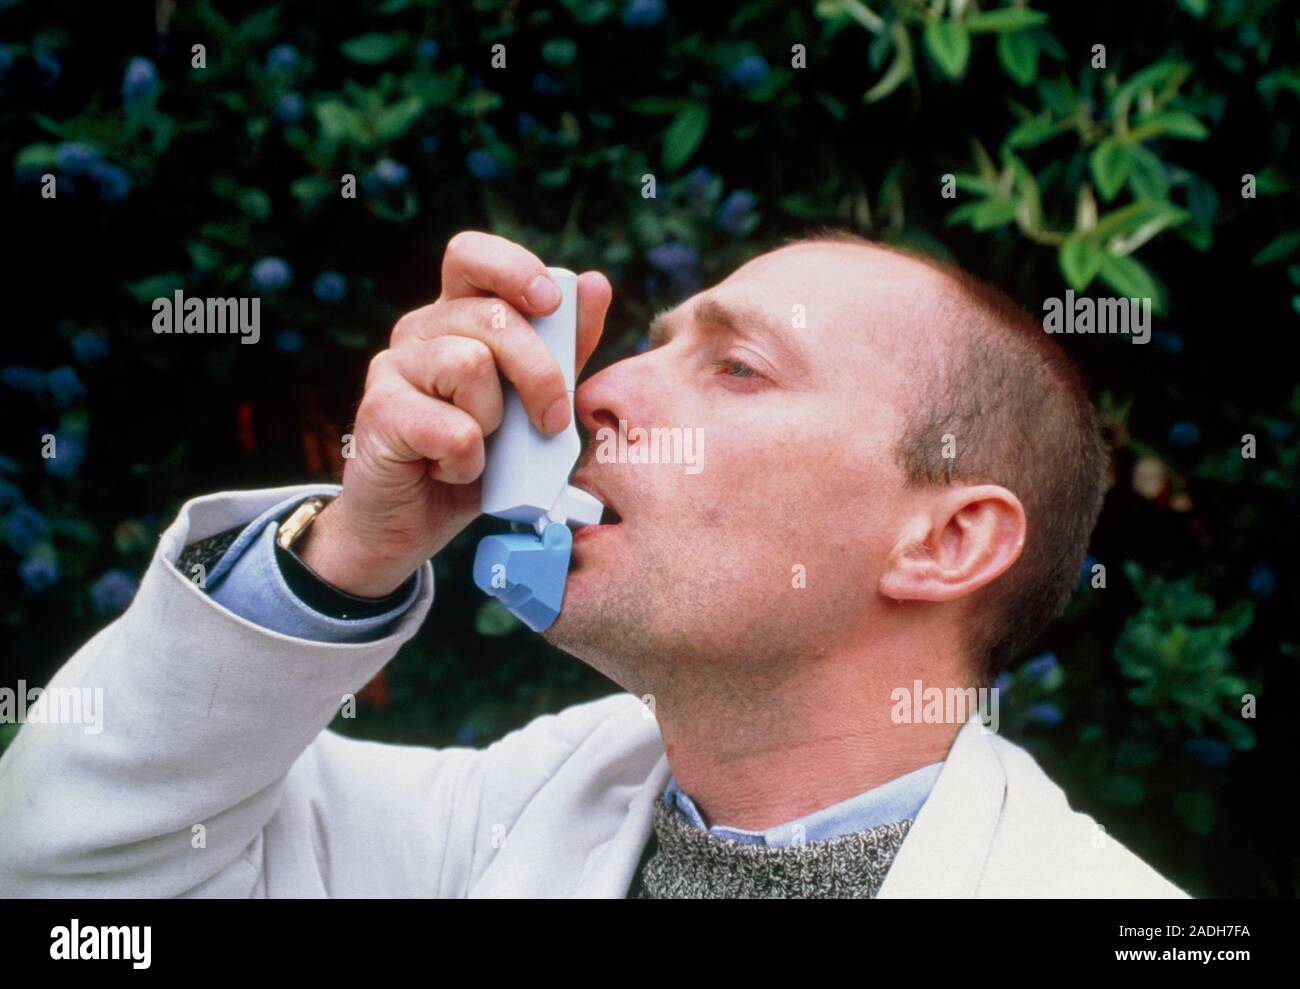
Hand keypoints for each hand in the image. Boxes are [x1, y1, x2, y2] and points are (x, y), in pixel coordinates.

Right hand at [298, 231, 611, 597]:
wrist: (410, 526)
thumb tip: (596, 285)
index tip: (551, 302)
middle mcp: (418, 331)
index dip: (514, 269)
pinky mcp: (379, 415)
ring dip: (496, 421)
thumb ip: (563, 348)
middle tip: (551, 420)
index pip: (472, 255)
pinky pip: (453, 429)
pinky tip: (452, 471)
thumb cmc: (477, 460)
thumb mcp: (531, 404)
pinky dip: (469, 461)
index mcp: (454, 316)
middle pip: (492, 317)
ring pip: (470, 364)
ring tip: (481, 448)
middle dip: (541, 371)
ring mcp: (392, 368)